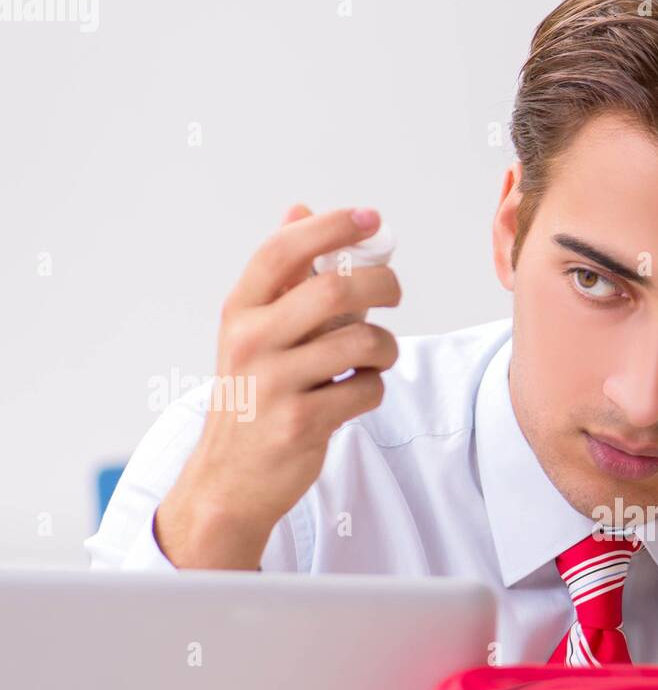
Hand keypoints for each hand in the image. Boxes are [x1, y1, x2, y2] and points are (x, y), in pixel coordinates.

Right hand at [155, 205, 401, 568]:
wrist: (230, 479)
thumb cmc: (254, 397)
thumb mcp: (255, 334)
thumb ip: (285, 280)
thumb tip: (299, 210)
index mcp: (240, 312)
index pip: (282, 250)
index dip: (330, 227)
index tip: (369, 217)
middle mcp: (251, 342)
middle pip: (335, 290)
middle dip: (382, 285)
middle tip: (395, 293)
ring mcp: (275, 384)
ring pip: (362, 342)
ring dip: (385, 348)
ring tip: (375, 357)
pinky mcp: (302, 423)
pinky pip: (366, 390)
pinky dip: (373, 389)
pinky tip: (354, 396)